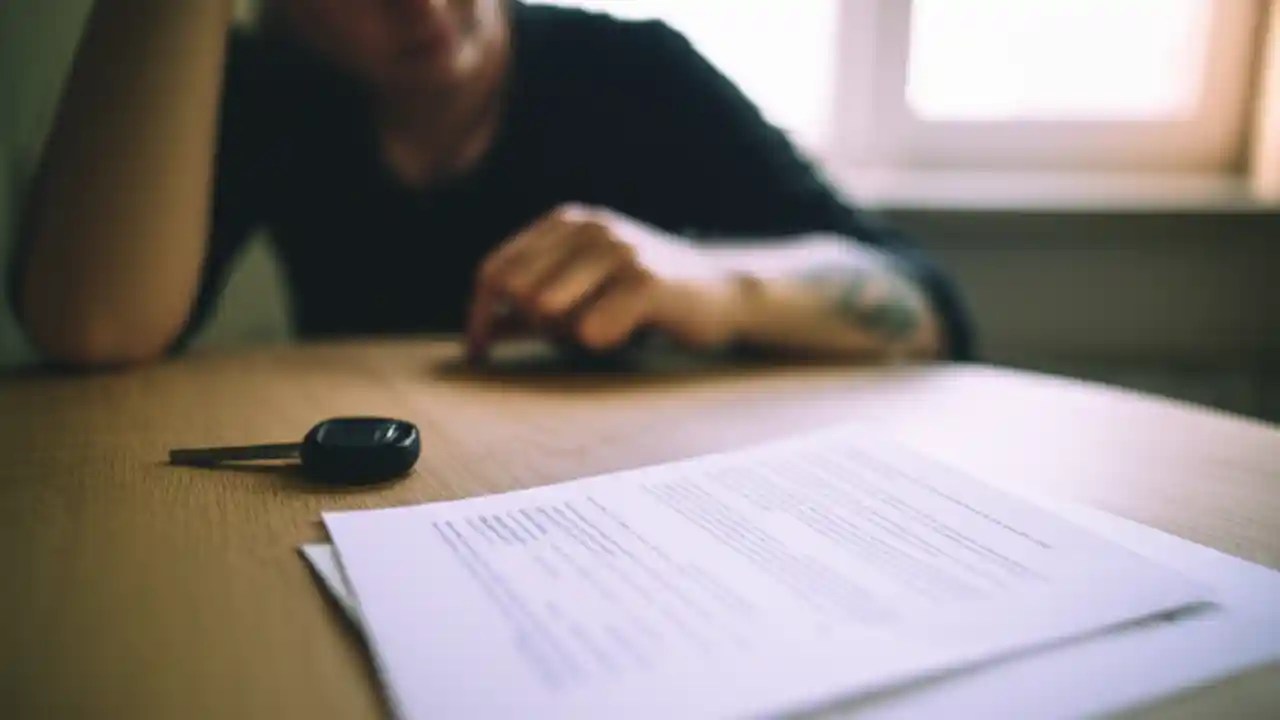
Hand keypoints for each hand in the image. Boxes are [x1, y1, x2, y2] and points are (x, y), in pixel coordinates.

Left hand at [466, 204, 741, 363]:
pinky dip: (602, 343)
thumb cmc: (645, 298)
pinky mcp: (646, 282)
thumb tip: (482, 331)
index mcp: (566, 222)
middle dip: (532, 326)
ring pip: (547, 311)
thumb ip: (533, 307)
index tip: (478, 354)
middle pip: (516, 292)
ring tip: (604, 327)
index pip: (495, 269)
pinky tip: (629, 331)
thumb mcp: (584, 291)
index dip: (479, 315)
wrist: (723, 295)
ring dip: (568, 335)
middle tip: (572, 334)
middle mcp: (588, 227)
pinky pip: (590, 332)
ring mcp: (618, 249)